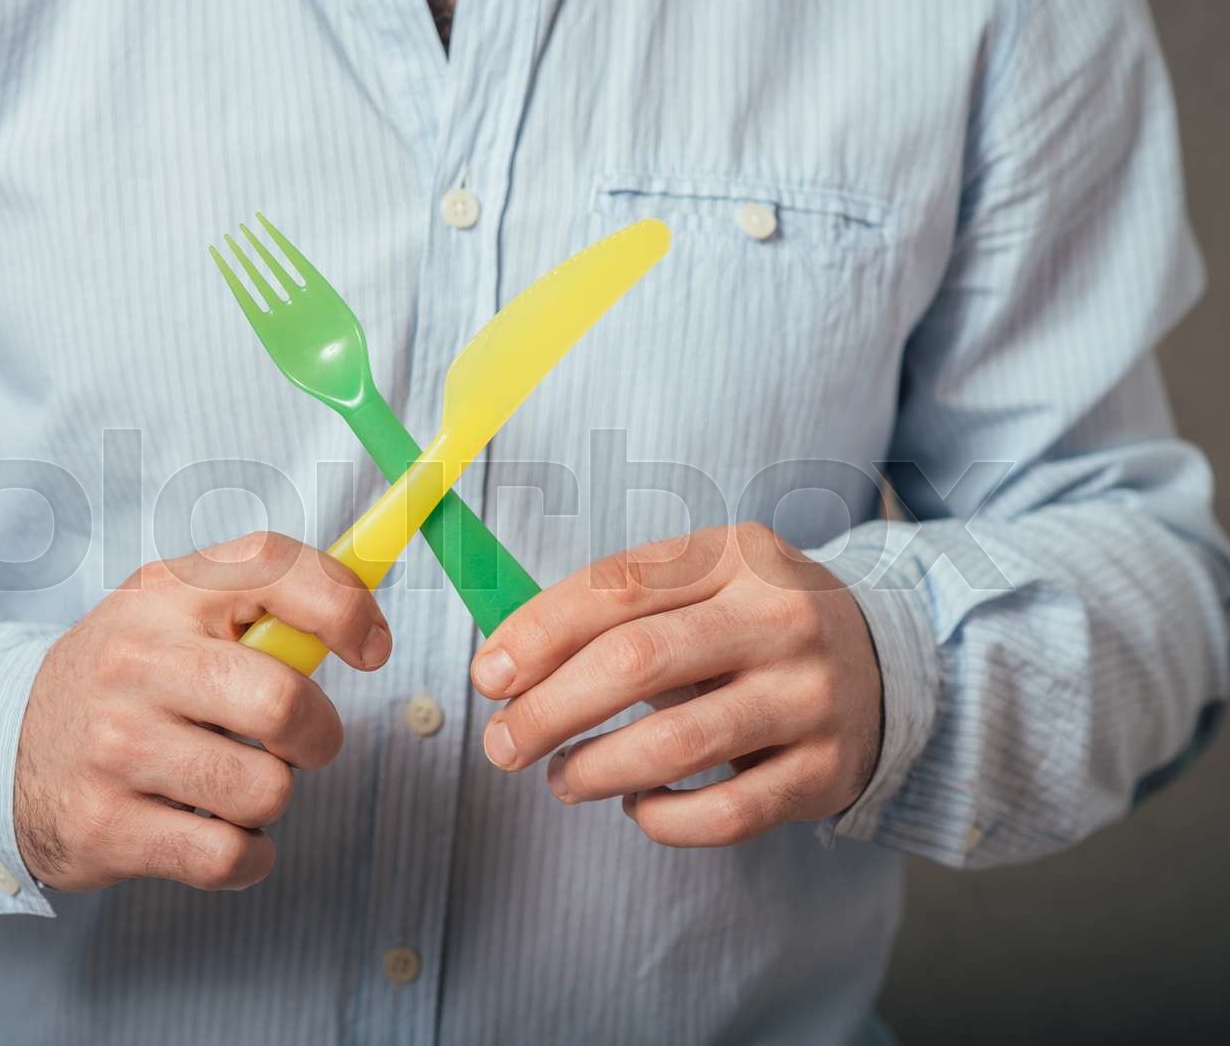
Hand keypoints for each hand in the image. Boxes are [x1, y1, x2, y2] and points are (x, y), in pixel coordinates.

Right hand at [15, 532, 390, 890]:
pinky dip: (247, 855)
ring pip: (266, 790)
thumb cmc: (135, 677)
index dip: (346, 608)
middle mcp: (135, 661)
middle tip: (300, 741)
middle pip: (283, 703)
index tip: (371, 649)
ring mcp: (113, 746)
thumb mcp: (180, 610)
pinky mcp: (103, 825)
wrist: (8, 747)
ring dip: (273, 797)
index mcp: (168, 592)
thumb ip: (267, 603)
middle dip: (319, 734)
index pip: (274, 569)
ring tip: (235, 782)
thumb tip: (368, 622)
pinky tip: (221, 833)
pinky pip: (227, 856)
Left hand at [471, 523, 881, 846]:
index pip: (616, 586)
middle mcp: (781, 616)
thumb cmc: (749, 624)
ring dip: (595, 769)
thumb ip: (614, 609)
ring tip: (562, 778)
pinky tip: (637, 805)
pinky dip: (663, 819)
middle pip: (638, 660)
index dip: (538, 633)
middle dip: (549, 710)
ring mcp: (811, 694)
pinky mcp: (827, 769)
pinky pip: (726, 814)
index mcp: (735, 554)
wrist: (884, 661)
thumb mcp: (700, 583)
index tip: (488, 677)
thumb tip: (505, 664)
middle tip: (504, 743)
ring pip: (678, 744)